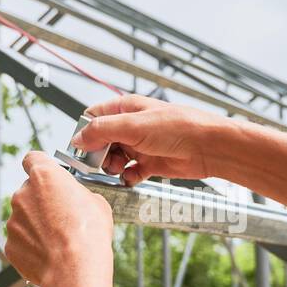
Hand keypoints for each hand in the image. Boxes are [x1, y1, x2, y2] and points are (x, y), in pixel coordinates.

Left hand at [6, 152, 114, 286]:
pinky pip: (21, 241)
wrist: (75, 269)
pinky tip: (50, 254)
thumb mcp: (97, 203)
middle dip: (43, 201)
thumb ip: (78, 194)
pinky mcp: (10, 244)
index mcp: (44, 176)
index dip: (41, 166)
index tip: (47, 175)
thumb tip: (76, 201)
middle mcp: (22, 194)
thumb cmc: (89, 234)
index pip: (33, 159)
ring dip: (38, 225)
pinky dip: (32, 245)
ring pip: (25, 218)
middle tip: (62, 216)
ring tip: (59, 240)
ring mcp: (13, 221)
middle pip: (30, 191)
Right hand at [73, 94, 229, 185]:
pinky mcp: (150, 163)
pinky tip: (132, 177)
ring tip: (120, 169)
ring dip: (112, 167)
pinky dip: (128, 177)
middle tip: (104, 162)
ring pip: (114, 158)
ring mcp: (141, 145)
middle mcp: (131, 126)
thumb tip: (78, 139)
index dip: (85, 133)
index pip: (93, 118)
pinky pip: (130, 173)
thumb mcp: (133, 126)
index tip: (82, 149)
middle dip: (99, 154)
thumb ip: (102, 131)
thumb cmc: (178, 127)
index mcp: (125, 109)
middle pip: (101, 141)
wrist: (208, 147)